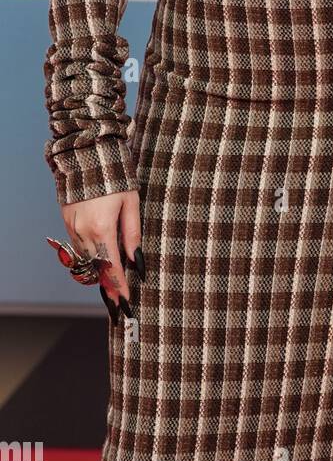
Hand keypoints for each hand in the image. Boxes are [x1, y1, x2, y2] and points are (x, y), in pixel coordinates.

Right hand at [60, 190, 141, 321]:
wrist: (87, 156)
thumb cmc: (116, 177)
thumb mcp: (132, 203)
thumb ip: (133, 234)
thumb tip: (137, 261)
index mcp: (102, 228)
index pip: (111, 268)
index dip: (118, 288)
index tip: (125, 303)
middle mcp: (83, 232)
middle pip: (96, 268)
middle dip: (108, 285)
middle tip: (118, 300)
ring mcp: (72, 228)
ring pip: (86, 260)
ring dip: (98, 272)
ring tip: (113, 284)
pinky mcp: (67, 223)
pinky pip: (78, 247)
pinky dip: (89, 256)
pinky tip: (100, 258)